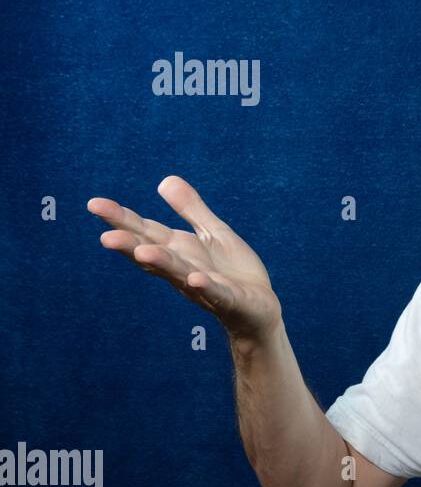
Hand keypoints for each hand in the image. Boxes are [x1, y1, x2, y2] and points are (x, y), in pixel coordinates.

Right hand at [88, 175, 281, 343]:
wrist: (259, 308)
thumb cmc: (232, 270)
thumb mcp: (213, 233)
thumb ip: (191, 209)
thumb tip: (165, 179)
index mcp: (178, 249)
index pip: (145, 232)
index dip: (121, 219)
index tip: (94, 204)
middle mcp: (183, 268)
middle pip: (152, 253)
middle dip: (130, 246)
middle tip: (105, 237)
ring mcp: (203, 285)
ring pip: (178, 273)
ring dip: (161, 263)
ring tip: (142, 252)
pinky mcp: (228, 299)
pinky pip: (215, 292)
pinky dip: (205, 286)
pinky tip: (196, 279)